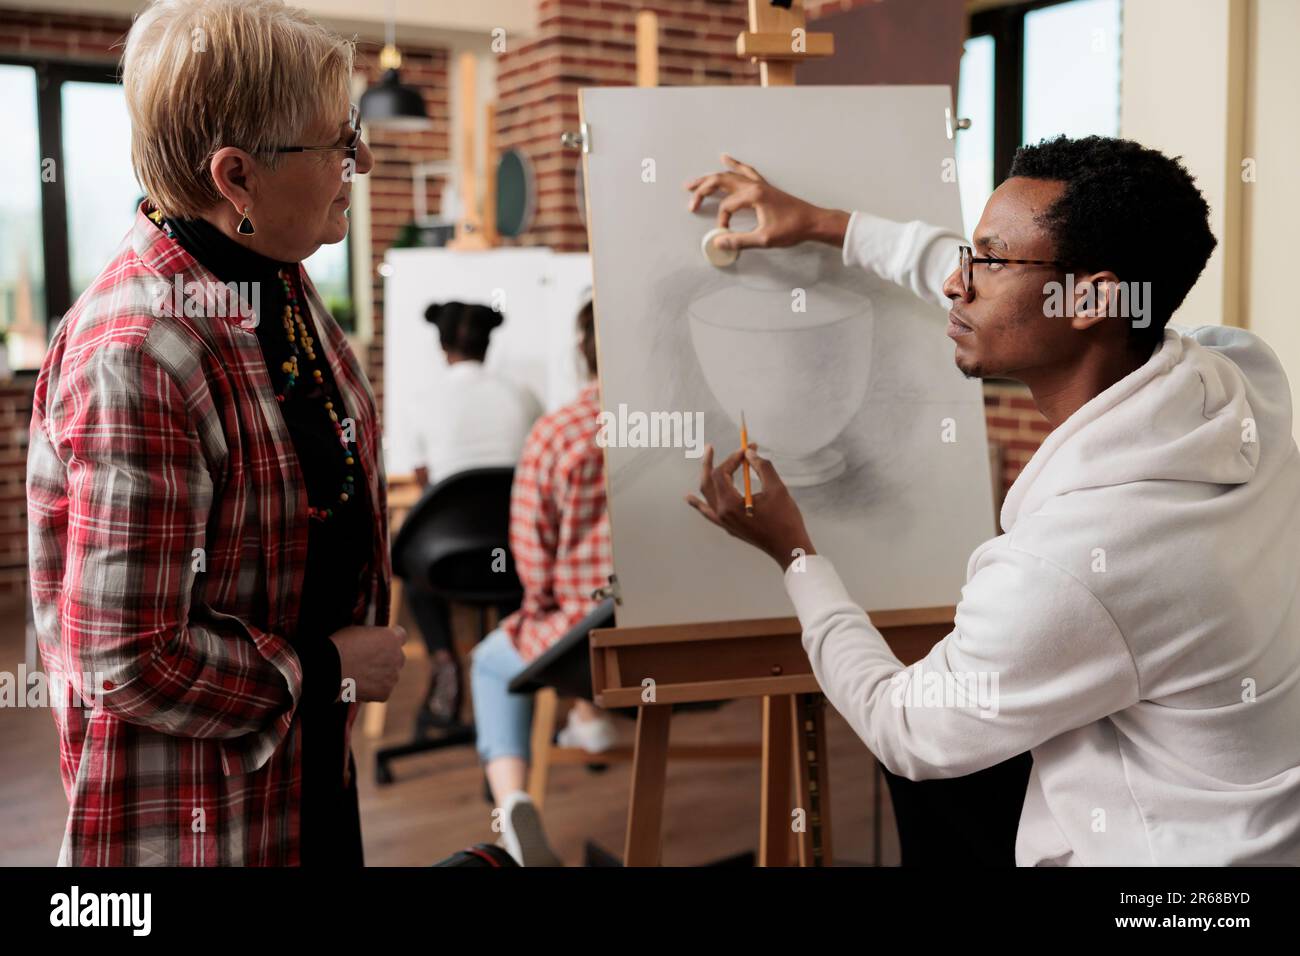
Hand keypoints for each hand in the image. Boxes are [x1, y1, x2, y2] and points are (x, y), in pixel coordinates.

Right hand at [329, 625, 406, 701]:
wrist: (329, 669)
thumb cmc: (339, 647)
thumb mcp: (358, 631)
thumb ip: (372, 636)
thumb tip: (371, 641)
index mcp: (392, 638)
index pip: (400, 636)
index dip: (389, 640)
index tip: (381, 643)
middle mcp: (397, 657)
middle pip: (397, 658)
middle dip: (386, 660)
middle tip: (368, 663)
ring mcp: (393, 677)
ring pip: (390, 676)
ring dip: (380, 676)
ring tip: (359, 676)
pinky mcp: (385, 693)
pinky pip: (382, 691)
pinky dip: (372, 691)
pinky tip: (357, 686)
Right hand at [685, 154, 849, 252]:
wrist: (813, 221)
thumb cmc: (792, 229)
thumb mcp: (764, 239)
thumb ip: (739, 240)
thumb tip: (719, 242)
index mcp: (753, 196)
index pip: (727, 207)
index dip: (722, 222)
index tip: (726, 234)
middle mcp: (754, 185)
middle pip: (721, 182)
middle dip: (702, 190)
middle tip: (689, 198)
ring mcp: (759, 184)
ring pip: (729, 175)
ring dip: (711, 178)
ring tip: (695, 182)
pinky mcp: (763, 186)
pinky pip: (744, 171)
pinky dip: (733, 164)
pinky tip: (725, 158)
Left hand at [685, 443, 815, 570]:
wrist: (789, 548)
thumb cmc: (785, 519)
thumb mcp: (777, 488)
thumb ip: (762, 466)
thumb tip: (749, 453)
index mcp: (730, 504)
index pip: (721, 473)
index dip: (732, 458)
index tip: (747, 449)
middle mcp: (722, 513)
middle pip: (708, 482)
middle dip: (711, 463)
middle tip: (711, 447)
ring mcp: (724, 522)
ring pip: (707, 496)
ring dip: (706, 477)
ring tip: (706, 461)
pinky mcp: (729, 527)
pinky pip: (709, 513)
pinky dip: (699, 504)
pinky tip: (690, 498)